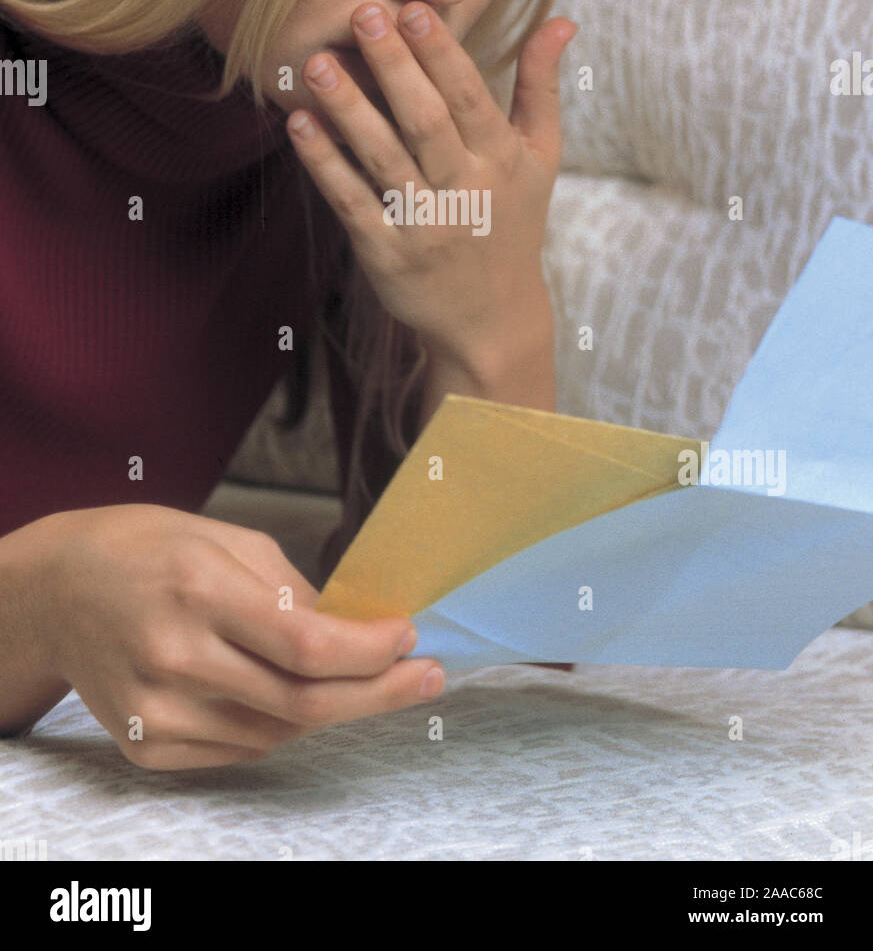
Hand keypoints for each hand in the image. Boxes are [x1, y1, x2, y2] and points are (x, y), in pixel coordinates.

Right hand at [37, 504, 442, 769]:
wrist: (57, 592)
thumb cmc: (148, 549)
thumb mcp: (226, 538)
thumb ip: (292, 591)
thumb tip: (357, 632)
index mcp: (199, 590)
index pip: (305, 645)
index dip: (370, 651)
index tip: (410, 637)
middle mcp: (175, 657)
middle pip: (301, 702)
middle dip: (378, 693)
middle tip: (426, 677)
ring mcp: (156, 710)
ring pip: (277, 733)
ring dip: (332, 708)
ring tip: (359, 677)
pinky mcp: (145, 745)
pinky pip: (240, 749)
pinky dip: (279, 725)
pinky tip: (290, 695)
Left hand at [287, 2, 575, 371]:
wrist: (493, 320)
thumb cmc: (514, 224)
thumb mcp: (541, 157)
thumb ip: (542, 87)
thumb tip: (561, 20)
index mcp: (502, 161)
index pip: (471, 99)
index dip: (442, 55)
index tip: (414, 9)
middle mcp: (466, 191)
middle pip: (426, 122)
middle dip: (394, 67)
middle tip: (362, 14)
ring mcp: (425, 226)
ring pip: (384, 159)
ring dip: (349, 110)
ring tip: (318, 65)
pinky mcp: (387, 255)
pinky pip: (353, 203)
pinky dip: (325, 166)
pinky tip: (300, 126)